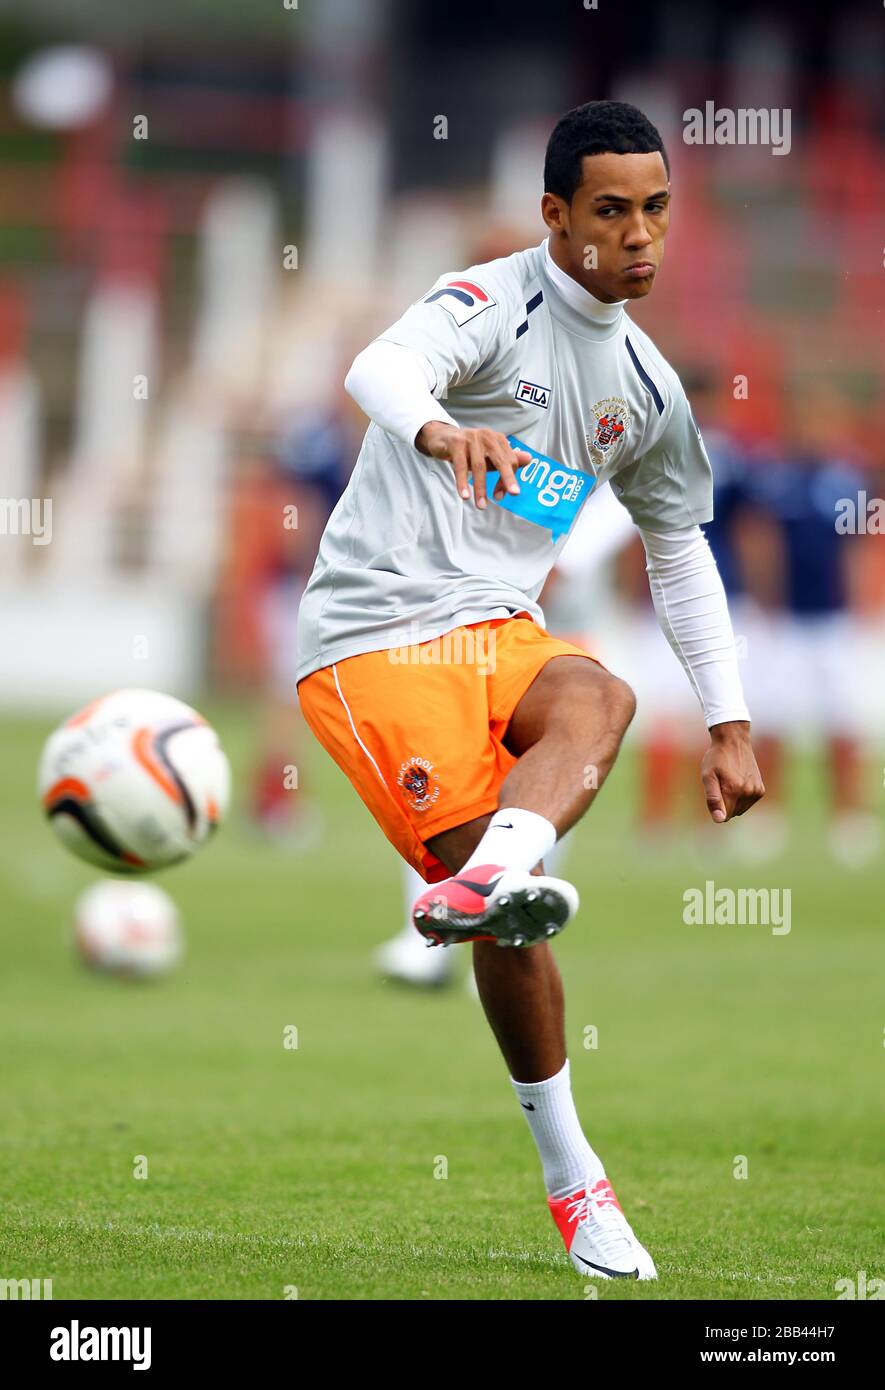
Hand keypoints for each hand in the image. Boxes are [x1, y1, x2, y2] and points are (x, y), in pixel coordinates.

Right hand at [415, 422, 530, 508]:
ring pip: (479, 467)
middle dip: (507, 478)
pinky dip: (462, 482)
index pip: (510, 461)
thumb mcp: (489, 456)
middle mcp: (487, 436)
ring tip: (481, 506)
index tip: (500, 496)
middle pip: (500, 460)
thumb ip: (507, 459)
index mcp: (498, 439)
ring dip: (480, 488)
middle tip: (514, 494)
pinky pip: (460, 466)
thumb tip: (529, 459)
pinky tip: (464, 496)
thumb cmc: (469, 449)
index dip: (508, 480)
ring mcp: (471, 438)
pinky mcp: (456, 443)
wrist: (443, 438)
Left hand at [700, 721, 764, 822]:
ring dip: (733, 801)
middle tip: (721, 784)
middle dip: (724, 803)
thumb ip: (713, 799)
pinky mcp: (760, 790)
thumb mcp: (707, 776)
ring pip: (740, 810)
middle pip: (732, 813)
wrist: (734, 742)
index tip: (714, 791)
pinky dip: (742, 797)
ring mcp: (756, 791)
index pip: (723, 816)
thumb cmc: (717, 758)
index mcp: (733, 790)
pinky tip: (738, 782)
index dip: (715, 807)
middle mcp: (747, 792)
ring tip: (729, 782)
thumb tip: (720, 819)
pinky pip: (748, 803)